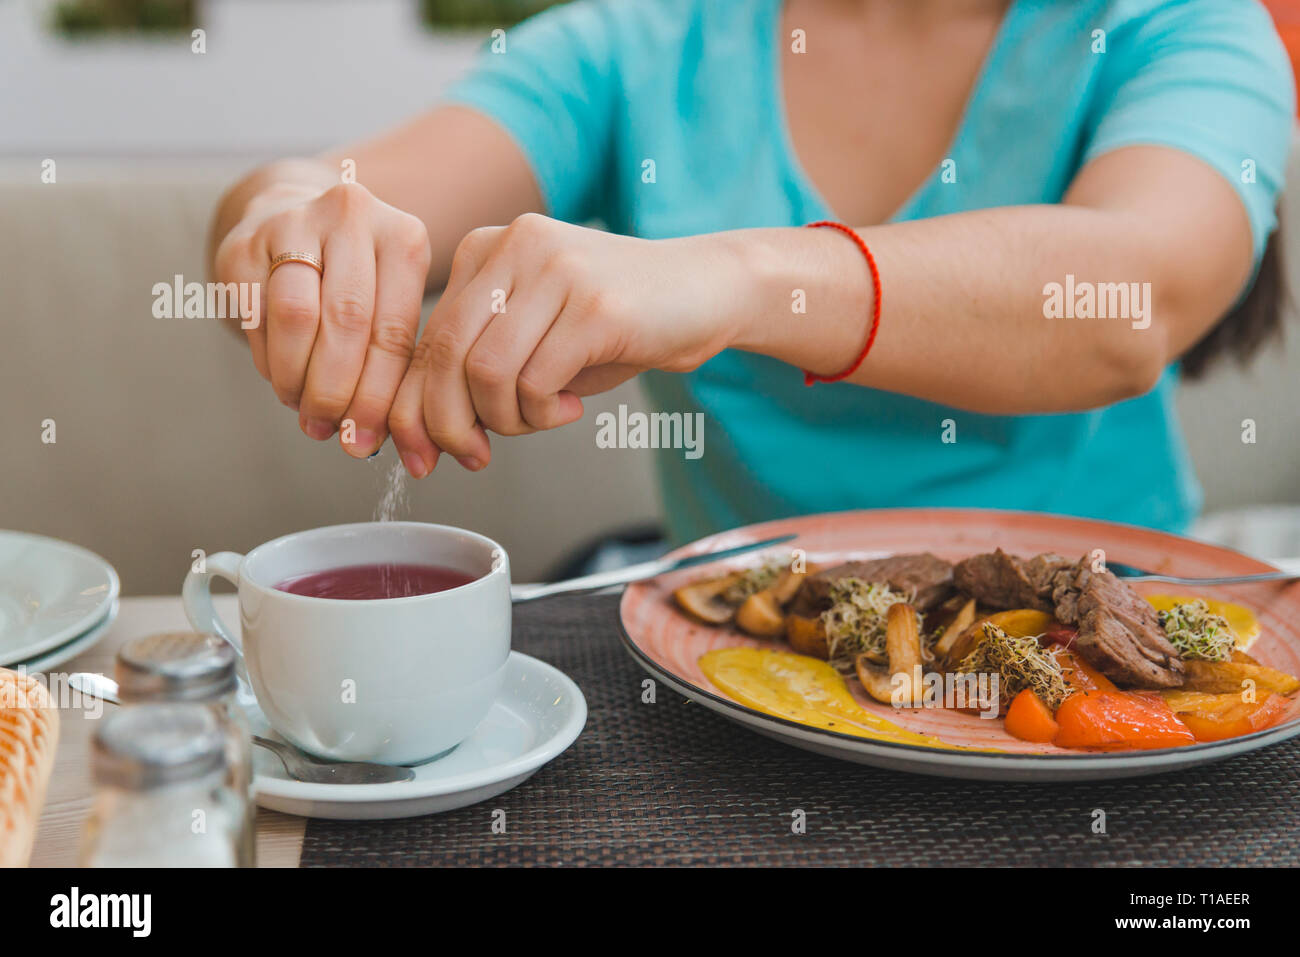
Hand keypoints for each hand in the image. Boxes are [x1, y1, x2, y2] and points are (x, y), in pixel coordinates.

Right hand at [213, 181, 431, 456]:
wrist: (294, 224)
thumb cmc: (356, 284)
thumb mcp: (389, 308)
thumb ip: (390, 367)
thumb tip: (369, 441)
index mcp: (405, 238)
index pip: (395, 331)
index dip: (378, 396)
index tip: (367, 440)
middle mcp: (353, 217)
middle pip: (346, 322)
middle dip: (336, 391)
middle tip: (329, 429)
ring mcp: (295, 221)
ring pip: (295, 316)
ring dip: (298, 378)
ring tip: (305, 408)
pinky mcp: (244, 241)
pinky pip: (256, 315)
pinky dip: (270, 361)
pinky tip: (283, 380)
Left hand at [387, 214, 745, 475]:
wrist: (707, 290)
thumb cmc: (616, 324)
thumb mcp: (535, 337)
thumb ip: (478, 368)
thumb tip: (423, 432)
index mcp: (486, 249)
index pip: (423, 338)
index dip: (411, 407)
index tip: (418, 455)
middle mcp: (514, 246)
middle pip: (444, 355)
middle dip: (449, 424)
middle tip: (474, 456)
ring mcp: (555, 270)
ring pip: (486, 373)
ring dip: (508, 420)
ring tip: (542, 418)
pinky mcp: (594, 305)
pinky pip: (536, 381)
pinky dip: (545, 414)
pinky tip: (571, 407)